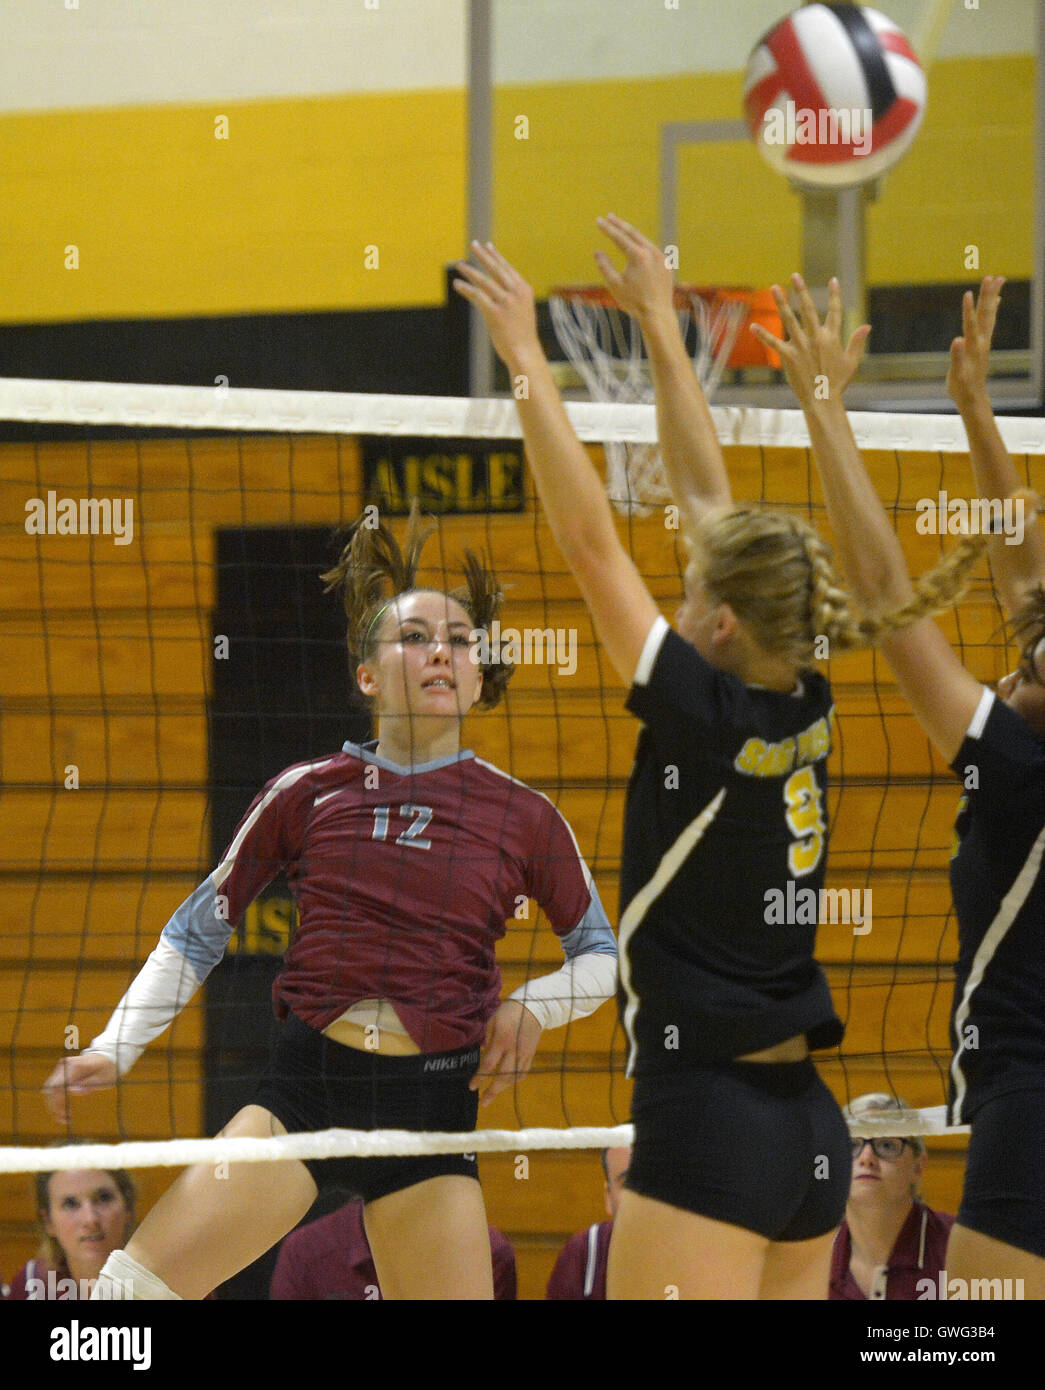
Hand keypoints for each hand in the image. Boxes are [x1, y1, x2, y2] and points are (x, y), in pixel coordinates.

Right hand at [42, 1053, 117, 1122]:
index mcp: (76, 1066)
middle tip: (63, 1120)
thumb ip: (89, 1084)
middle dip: (55, 1106)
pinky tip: (63, 1110)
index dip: (58, 1101)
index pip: (59, 1085)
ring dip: (54, 1104)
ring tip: (63, 1118)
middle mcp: (65, 1065)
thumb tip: (74, 1091)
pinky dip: (57, 1099)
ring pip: (51, 1089)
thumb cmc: (108, 1068)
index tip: (63, 1114)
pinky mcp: (62, 1072)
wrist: (108, 1057)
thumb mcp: (103, 1078)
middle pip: (52, 1088)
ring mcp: (62, 1068)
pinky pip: (54, 1087)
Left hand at [453, 242, 541, 371]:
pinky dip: (466, 289)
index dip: (496, 256)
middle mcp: (516, 293)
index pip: (507, 268)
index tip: (487, 246)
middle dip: (483, 256)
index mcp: (524, 290)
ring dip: (470, 271)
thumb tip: (498, 290)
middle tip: (473, 244)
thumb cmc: (522, 335)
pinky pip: (477, 296)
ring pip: (484, 281)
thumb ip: (513, 298)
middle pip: (496, 269)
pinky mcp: (495, 313)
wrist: (525, 353)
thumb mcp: (523, 311)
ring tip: (459, 264)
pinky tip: (457, 284)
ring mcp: (506, 302)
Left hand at [469, 999, 541, 1107]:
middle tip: (483, 1102)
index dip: (480, 1077)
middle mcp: (514, 1050)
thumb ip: (487, 1040)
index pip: (489, 1064)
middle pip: (503, 1077)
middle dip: (492, 1091)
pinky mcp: (531, 1056)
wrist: (533, 1009)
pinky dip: (513, 1081)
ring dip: (502, 1089)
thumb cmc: (508, 1013)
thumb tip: (482, 1056)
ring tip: (491, 1096)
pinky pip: (522, 1074)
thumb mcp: (493, 1021)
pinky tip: (505, 1084)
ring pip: (513, 1078)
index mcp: (502, 1040)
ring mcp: (524, 1055)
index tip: (472, 1087)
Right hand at [593, 215, 676, 326]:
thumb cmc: (634, 302)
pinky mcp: (667, 264)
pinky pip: (652, 251)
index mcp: (638, 256)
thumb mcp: (614, 285)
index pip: (619, 237)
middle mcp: (652, 252)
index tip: (599, 220)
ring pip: (644, 241)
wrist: (657, 314)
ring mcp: (661, 257)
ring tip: (622, 230)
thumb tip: (598, 252)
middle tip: (610, 216)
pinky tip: (637, 247)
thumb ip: (605, 266)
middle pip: (633, 233)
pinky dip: (642, 247)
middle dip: (620, 224)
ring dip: (632, 235)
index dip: (607, 229)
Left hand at [751, 275, 869, 407]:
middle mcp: (816, 338)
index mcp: (832, 337)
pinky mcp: (788, 357)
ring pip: (789, 320)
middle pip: (809, 309)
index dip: (834, 295)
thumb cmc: (838, 383)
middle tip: (795, 276)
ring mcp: (801, 346)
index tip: (833, 280)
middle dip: (802, 291)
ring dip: (782, 303)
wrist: (823, 400)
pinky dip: (763, 335)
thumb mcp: (852, 361)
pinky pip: (773, 343)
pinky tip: (753, 326)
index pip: (835, 311)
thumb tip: (867, 326)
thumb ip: (857, 341)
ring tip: (775, 288)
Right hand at [947, 275, 1004, 408]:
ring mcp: (984, 341)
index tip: (967, 293)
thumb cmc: (962, 388)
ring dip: (993, 297)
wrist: (973, 397)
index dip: (968, 310)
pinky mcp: (982, 344)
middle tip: (992, 277)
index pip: (970, 324)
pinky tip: (996, 301)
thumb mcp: (957, 375)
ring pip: (989, 314)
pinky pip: (989, 321)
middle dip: (988, 295)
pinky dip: (992, 309)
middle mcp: (982, 341)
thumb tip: (957, 340)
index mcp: (973, 347)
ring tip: (998, 280)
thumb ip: (957, 357)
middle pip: (985, 314)